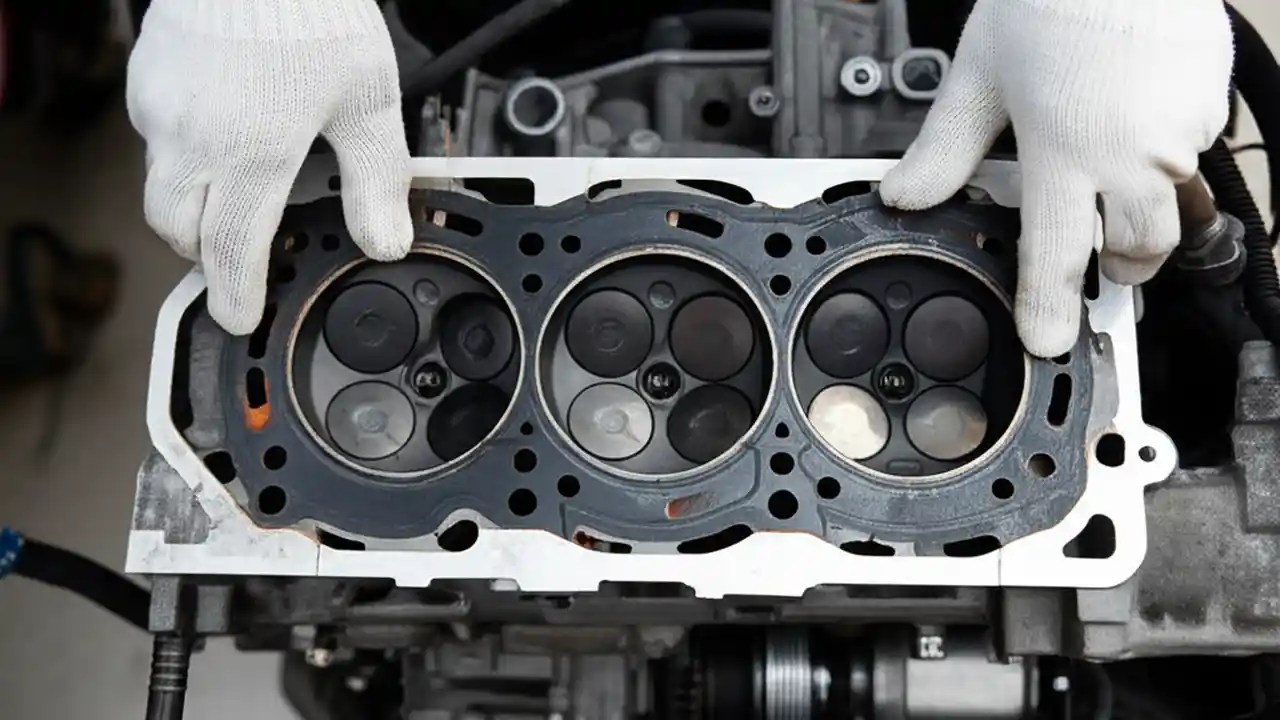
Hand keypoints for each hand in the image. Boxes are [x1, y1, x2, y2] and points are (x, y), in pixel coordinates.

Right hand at [127, 0, 412, 333]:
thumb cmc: (312, 12)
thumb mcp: (367, 100)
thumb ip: (376, 178)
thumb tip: (385, 240)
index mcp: (252, 153)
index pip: (230, 251)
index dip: (235, 294)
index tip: (239, 318)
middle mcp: (193, 138)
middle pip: (179, 230)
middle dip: (208, 252)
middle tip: (242, 250)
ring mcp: (160, 108)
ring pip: (162, 187)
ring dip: (194, 204)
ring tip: (241, 185)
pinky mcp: (145, 79)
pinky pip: (155, 138)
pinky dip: (183, 152)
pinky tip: (225, 128)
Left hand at [880, 0, 1232, 356]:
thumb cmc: (1052, 0)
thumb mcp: (980, 78)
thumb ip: (945, 149)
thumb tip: (906, 196)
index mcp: (1064, 155)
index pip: (1056, 258)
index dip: (1050, 310)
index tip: (1049, 341)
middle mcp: (1129, 156)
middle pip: (1140, 249)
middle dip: (1120, 266)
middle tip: (1102, 260)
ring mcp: (1178, 133)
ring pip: (1172, 202)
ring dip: (1145, 206)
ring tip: (1112, 178)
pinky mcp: (1210, 105)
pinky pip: (1193, 151)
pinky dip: (1166, 150)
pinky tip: (1133, 115)